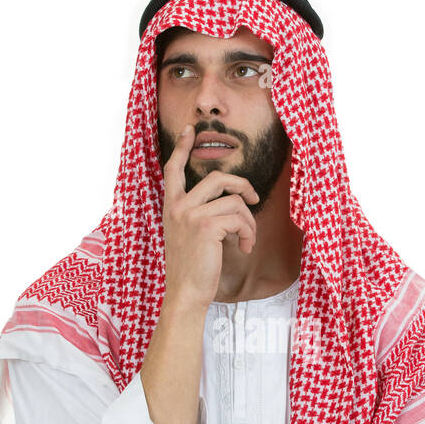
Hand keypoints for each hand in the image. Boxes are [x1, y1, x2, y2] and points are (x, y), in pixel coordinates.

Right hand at [161, 123, 258, 310]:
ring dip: (249, 221)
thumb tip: (232, 202)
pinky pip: (239, 218)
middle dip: (243, 185)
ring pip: (235, 201)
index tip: (190, 131)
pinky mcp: (206, 226)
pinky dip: (248, 233)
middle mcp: (177, 206)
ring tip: (246, 239)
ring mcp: (190, 214)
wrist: (185, 293)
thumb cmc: (191, 269)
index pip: (172, 169)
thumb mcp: (187, 235)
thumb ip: (198, 214)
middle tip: (254, 198)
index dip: (181, 147)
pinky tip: (245, 248)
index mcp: (171, 206)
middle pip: (218, 178)